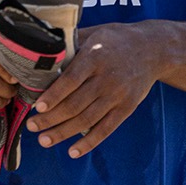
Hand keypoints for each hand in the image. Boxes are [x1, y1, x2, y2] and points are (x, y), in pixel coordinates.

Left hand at [26, 21, 173, 157]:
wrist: (153, 49)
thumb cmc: (116, 40)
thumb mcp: (95, 32)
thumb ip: (71, 42)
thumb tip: (41, 48)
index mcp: (95, 56)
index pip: (71, 80)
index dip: (53, 95)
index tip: (37, 107)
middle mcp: (107, 77)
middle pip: (75, 103)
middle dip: (51, 118)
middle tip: (32, 126)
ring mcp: (118, 95)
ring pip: (87, 119)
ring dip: (63, 132)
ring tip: (44, 140)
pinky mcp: (127, 108)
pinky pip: (106, 129)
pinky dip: (89, 142)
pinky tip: (72, 151)